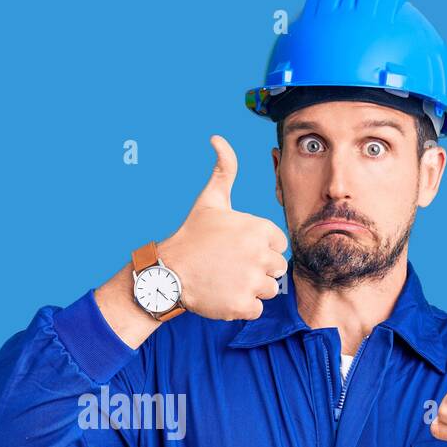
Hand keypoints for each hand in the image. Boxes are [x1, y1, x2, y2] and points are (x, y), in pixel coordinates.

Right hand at [159, 135, 288, 320]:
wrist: (168, 273)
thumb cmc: (192, 236)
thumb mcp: (210, 200)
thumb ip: (224, 169)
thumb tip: (217, 138)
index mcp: (258, 229)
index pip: (278, 243)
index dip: (260, 247)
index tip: (238, 249)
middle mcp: (259, 254)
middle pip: (276, 267)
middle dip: (257, 269)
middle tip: (230, 267)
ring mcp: (251, 282)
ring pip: (268, 289)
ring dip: (251, 288)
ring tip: (227, 280)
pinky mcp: (243, 306)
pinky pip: (257, 309)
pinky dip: (242, 306)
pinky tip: (224, 294)